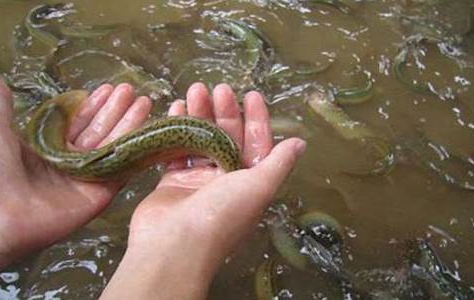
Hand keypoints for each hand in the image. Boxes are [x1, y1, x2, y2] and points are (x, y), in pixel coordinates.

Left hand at [0, 80, 152, 269]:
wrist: (0, 213)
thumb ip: (2, 105)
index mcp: (46, 148)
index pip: (76, 122)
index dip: (92, 105)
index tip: (107, 89)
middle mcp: (68, 162)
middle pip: (98, 131)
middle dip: (115, 110)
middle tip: (129, 90)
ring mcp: (85, 178)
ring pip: (113, 146)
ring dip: (129, 123)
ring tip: (143, 101)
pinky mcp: (100, 194)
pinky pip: (121, 170)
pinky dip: (135, 151)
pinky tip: (147, 132)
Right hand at [101, 83, 305, 299]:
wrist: (173, 245)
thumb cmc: (221, 215)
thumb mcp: (258, 187)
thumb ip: (279, 163)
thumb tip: (300, 143)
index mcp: (250, 182)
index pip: (258, 144)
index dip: (257, 118)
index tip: (251, 94)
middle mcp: (226, 181)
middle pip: (227, 137)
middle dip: (225, 111)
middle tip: (218, 88)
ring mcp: (198, 181)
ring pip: (201, 139)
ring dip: (199, 115)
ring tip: (194, 90)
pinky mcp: (173, 181)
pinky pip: (177, 150)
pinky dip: (176, 130)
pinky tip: (175, 108)